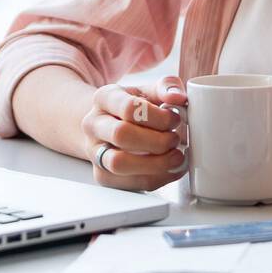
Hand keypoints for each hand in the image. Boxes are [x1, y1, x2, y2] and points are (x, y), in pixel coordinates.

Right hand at [82, 76, 187, 191]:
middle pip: (121, 135)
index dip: (158, 117)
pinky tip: (170, 171)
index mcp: (104, 98)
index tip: (175, 119)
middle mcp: (94, 125)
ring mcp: (94, 152)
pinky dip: (154, 180)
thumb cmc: (132, 109)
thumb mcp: (147, 91)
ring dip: (154, 164)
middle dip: (156, 141)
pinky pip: (126, 184)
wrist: (107, 124)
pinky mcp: (102, 175)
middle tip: (175, 140)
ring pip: (118, 164)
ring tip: (175, 158)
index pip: (128, 108)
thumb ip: (166, 87)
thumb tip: (178, 97)